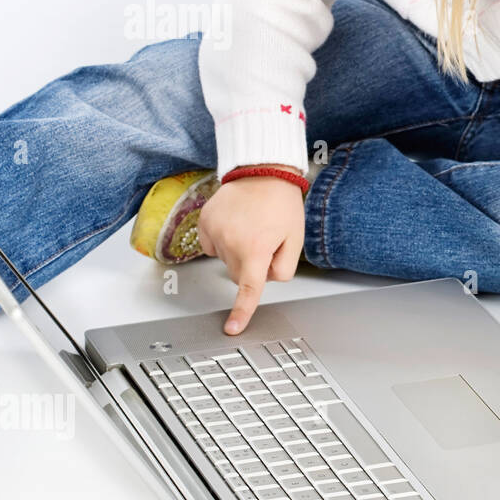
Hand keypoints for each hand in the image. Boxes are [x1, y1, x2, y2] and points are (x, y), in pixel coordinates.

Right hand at [197, 165, 306, 334]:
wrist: (262, 171)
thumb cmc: (282, 203)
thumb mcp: (295, 239)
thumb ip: (283, 268)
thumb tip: (265, 280)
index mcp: (256, 249)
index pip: (248, 289)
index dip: (242, 311)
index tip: (233, 328)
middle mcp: (231, 243)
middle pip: (239, 273)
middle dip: (253, 265)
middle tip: (266, 240)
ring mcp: (214, 232)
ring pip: (226, 260)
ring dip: (239, 251)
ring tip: (252, 226)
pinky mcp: (204, 223)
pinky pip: (213, 245)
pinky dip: (224, 240)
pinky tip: (236, 224)